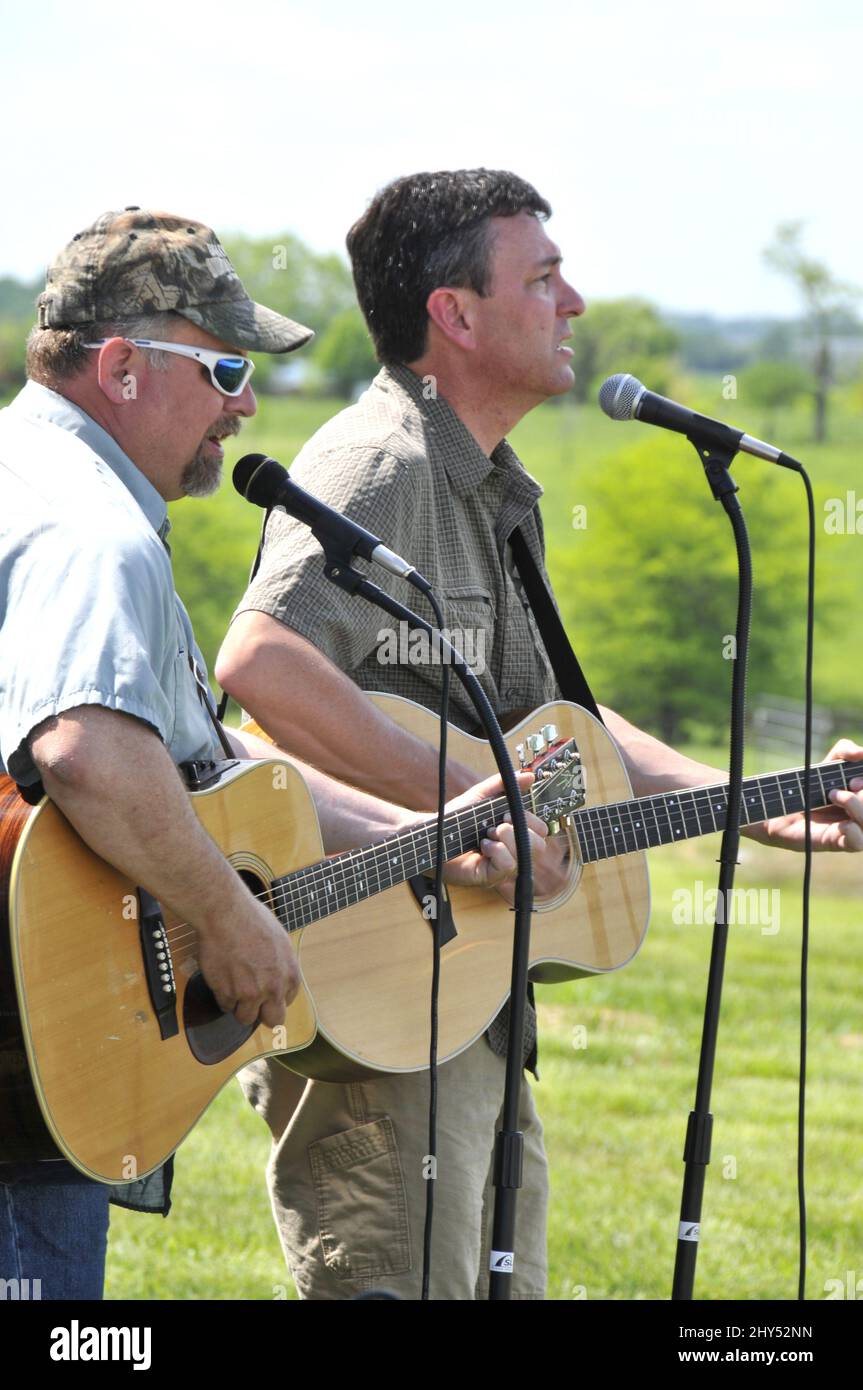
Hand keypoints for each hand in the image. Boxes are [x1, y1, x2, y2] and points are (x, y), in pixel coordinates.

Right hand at [196, 897, 301, 1027]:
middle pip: (273, 1020)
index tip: (265, 991)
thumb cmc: (252, 920)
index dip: (274, 997)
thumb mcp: (280, 941)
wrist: (227, 914)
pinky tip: (222, 977)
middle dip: (262, 1014)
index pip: (286, 1002)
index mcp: (290, 975)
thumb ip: (282, 966)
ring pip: (245, 1018)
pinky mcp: (227, 994)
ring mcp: (249, 994)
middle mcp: (273, 988)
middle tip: (252, 1004)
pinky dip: (223, 996)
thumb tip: (278, 977)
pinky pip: (225, 1006)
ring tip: (234, 987)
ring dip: (239, 1007)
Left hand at [437, 770, 551, 893]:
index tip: (506, 813)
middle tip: (497, 824)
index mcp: (514, 834)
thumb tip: (528, 776)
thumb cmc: (455, 820)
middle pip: (539, 845)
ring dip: (505, 838)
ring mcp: (502, 866)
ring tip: (486, 834)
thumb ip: (503, 785)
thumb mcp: (481, 796)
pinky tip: (482, 846)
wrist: (431, 835)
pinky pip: (508, 864)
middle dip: (519, 829)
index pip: (541, 830)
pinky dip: (496, 850)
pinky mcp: (490, 876)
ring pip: (524, 854)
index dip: (529, 819)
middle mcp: (512, 852)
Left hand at [748, 739, 862, 852]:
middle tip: (848, 784)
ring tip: (833, 795)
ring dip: (857, 807)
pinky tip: (841, 824)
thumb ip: (845, 750)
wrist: (779, 802)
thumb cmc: (809, 783)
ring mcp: (854, 829)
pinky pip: (859, 843)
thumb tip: (861, 752)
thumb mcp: (828, 761)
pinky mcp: (837, 843)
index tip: (855, 778)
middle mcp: (862, 813)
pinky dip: (853, 832)